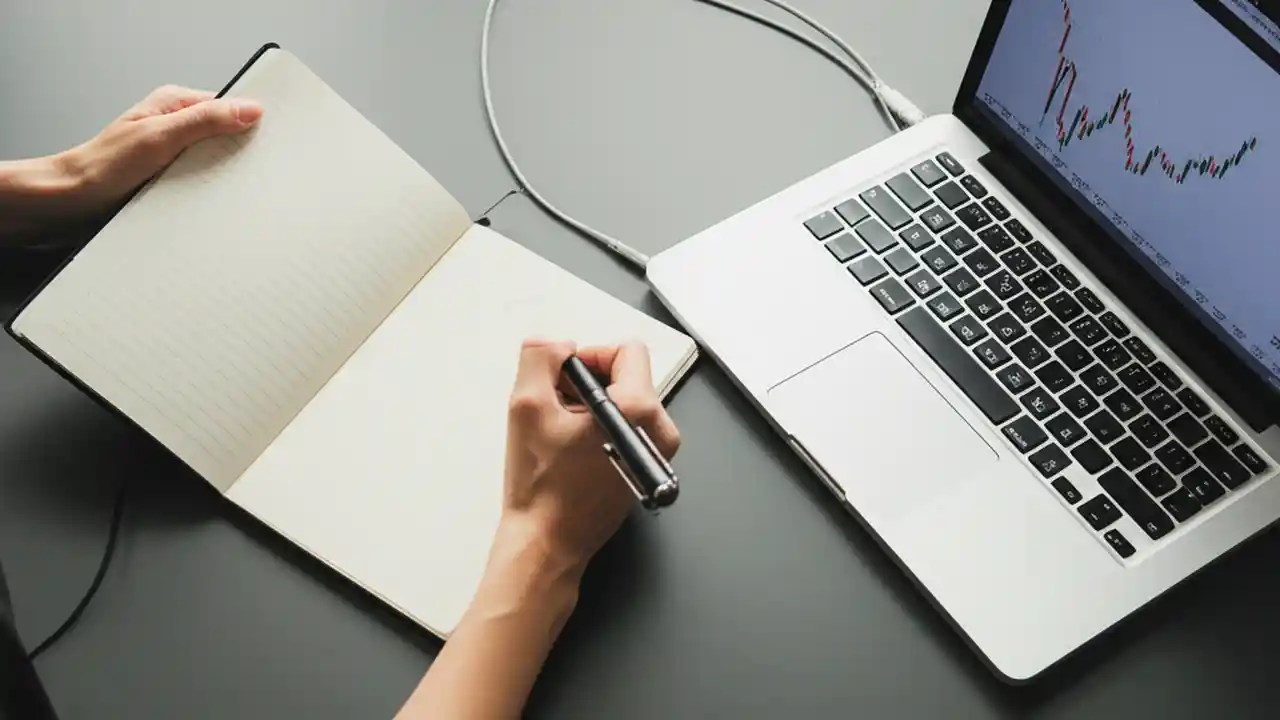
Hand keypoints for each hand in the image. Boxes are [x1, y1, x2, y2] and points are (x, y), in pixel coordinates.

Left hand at [55, 85, 263, 216]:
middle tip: (247, 170)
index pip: (227, 105)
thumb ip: (204, 120)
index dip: (249, 121)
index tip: (266, 139)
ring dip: (222, 174)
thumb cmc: (103, 165)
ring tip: (227, 186)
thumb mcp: (159, 136)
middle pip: (225, 133)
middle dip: (238, 151)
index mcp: (173, 103)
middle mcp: (175, 124)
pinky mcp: (172, 174)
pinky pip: (203, 178)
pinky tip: (211, 197)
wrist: (72, 199)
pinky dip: (209, 188)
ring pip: (216, 158)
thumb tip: (248, 108)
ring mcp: (174, 150)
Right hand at [499, 339, 681, 572]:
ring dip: (589, 408)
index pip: (627, 350)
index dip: (589, 356)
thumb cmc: (541, 486)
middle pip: (627, 376)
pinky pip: (625, 427)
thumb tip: (558, 344)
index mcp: (639, 411)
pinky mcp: (644, 467)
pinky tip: (571, 451)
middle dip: (587, 385)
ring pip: (624, 401)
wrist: (547, 543)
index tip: (564, 380)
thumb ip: (540, 357)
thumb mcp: (526, 407)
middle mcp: (658, 431)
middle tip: (556, 410)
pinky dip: (597, 428)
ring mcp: (655, 452)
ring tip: (561, 434)